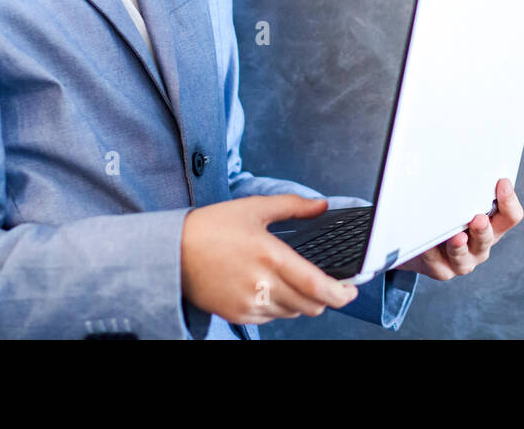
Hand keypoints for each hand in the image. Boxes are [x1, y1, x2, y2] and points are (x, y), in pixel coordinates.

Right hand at [180, 194, 359, 324]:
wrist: (173, 251)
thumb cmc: (212, 226)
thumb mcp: (255, 208)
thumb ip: (293, 206)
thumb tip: (320, 205)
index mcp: (271, 256)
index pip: (317, 286)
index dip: (341, 293)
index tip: (351, 291)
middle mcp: (262, 284)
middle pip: (310, 305)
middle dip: (324, 298)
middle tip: (326, 285)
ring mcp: (249, 303)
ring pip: (292, 313)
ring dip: (300, 302)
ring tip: (292, 282)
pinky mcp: (237, 314)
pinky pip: (270, 318)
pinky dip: (278, 307)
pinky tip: (270, 288)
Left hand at [394, 177, 522, 279]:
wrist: (418, 241)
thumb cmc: (444, 213)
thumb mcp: (458, 198)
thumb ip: (464, 185)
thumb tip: (456, 153)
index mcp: (493, 224)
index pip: (511, 216)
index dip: (509, 200)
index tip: (502, 182)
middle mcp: (481, 244)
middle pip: (489, 236)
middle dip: (483, 228)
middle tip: (478, 218)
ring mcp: (463, 260)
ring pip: (463, 256)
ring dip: (459, 246)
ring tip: (456, 237)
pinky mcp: (442, 270)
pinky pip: (437, 263)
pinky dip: (430, 252)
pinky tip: (425, 243)